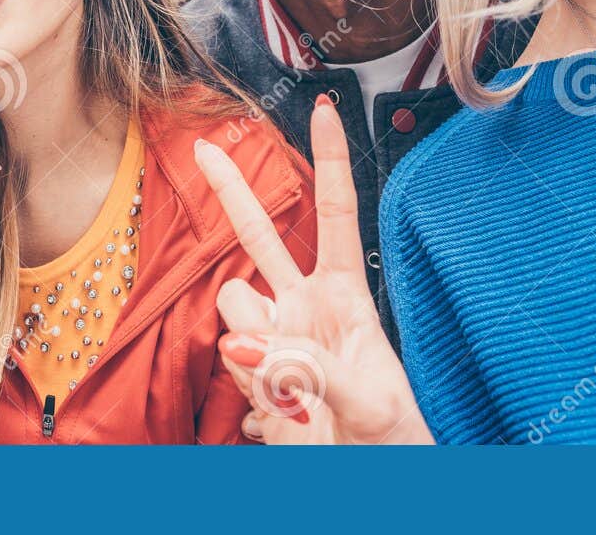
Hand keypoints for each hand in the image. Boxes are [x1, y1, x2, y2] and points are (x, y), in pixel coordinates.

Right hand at [195, 95, 430, 443]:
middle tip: (204, 149)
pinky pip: (227, 353)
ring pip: (233, 305)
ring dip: (258, 342)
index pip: (337, 215)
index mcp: (347, 295)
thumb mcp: (371, 402)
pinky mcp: (249, 372)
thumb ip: (309, 370)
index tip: (323, 112)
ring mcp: (273, 338)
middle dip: (232, 191)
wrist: (366, 483)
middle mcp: (304, 306)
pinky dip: (249, 378)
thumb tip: (244, 342)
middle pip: (260, 236)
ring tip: (298, 393)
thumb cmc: (390, 441)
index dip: (329, 162)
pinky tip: (281, 409)